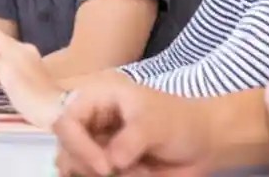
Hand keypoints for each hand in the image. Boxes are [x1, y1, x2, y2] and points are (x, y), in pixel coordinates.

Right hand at [0, 34, 64, 125]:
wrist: (55, 111)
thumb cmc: (28, 93)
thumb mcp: (5, 74)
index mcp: (18, 48)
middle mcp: (26, 51)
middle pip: (2, 47)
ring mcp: (32, 64)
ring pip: (8, 58)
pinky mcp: (36, 78)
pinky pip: (15, 69)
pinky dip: (6, 75)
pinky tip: (3, 88)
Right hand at [54, 81, 212, 176]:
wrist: (202, 145)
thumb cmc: (179, 123)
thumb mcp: (156, 125)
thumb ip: (131, 140)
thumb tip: (111, 163)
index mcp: (96, 99)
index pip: (67, 122)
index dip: (79, 146)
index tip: (106, 168)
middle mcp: (90, 122)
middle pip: (66, 150)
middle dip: (91, 167)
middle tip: (120, 172)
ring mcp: (95, 146)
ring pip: (75, 169)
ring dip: (100, 176)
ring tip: (137, 172)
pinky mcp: (104, 167)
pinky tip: (135, 175)